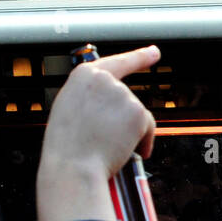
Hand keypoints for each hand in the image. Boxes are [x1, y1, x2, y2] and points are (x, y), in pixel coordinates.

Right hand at [39, 46, 159, 182]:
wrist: (74, 168)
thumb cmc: (67, 147)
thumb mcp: (69, 108)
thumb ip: (90, 97)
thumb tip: (109, 106)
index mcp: (83, 75)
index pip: (116, 62)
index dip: (138, 57)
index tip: (154, 53)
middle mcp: (106, 80)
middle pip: (126, 100)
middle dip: (121, 121)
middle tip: (101, 139)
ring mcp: (124, 95)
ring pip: (136, 116)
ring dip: (129, 133)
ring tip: (106, 146)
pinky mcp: (138, 113)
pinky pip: (148, 129)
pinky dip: (143, 143)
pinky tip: (126, 152)